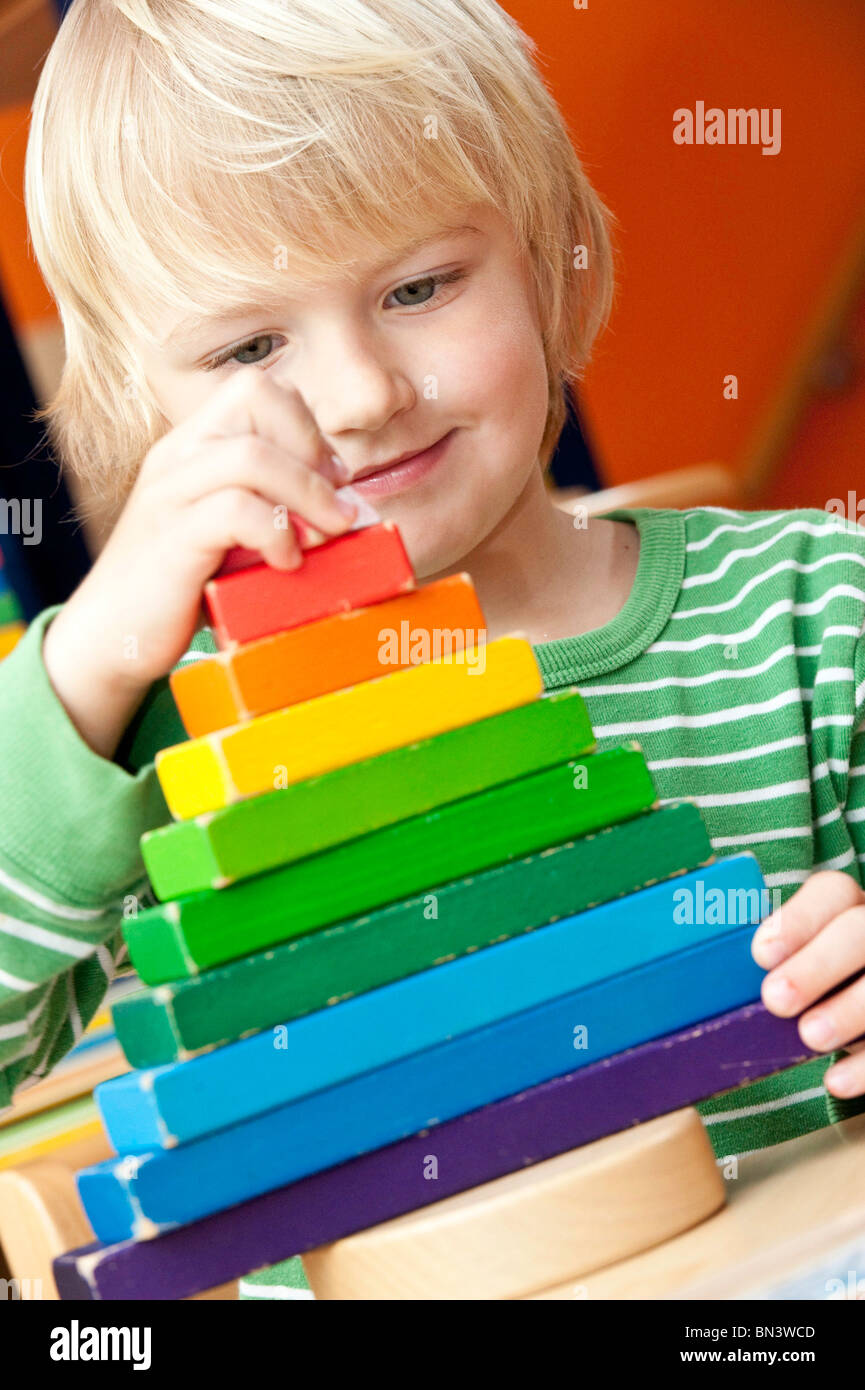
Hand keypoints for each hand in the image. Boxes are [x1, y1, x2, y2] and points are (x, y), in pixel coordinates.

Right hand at [43, 366, 356, 757]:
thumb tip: (349, 509)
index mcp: (194, 444)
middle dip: (313, 449)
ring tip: (326, 535)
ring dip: (307, 494)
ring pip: (251, 455)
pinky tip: (286, 562)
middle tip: (337, 505)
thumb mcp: (231, 532)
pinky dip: (275, 534)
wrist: (111, 634)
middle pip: (257, 396)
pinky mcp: (170, 537)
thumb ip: (274, 507)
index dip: (308, 425)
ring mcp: (170, 492)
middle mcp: (178, 454)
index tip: (334, 478)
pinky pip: (234, 510)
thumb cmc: (182, 585)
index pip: (259, 387)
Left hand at [751, 870, 864, 1098]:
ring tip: (810, 1038)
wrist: (861, 1017)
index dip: (798, 919)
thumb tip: (710, 980)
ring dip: (849, 1010)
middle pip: (861, 931)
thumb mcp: (800, 965)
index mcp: (853, 910)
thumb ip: (775, 962)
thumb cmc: (821, 990)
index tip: (760, 954)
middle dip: (817, 964)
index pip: (834, 893)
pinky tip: (837, 1081)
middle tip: (775, 999)